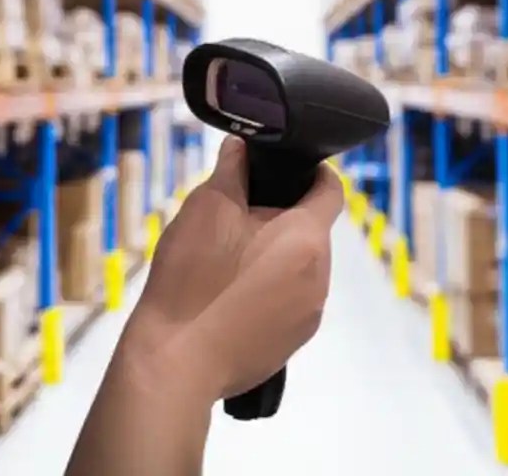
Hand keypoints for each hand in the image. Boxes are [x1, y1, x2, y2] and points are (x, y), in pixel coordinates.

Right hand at [125, 136, 344, 400]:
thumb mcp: (206, 208)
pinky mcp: (291, 344)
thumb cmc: (192, 278)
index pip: (331, 190)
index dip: (313, 173)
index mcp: (307, 238)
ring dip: (275, 257)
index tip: (285, 169)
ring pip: (300, 269)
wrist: (176, 361)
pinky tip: (230, 298)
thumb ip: (231, 170)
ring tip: (229, 261)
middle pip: (312, 232)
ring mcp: (309, 315)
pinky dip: (268, 293)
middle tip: (238, 216)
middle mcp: (320, 277)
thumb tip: (241, 146)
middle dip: (282, 219)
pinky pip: (288, 304)